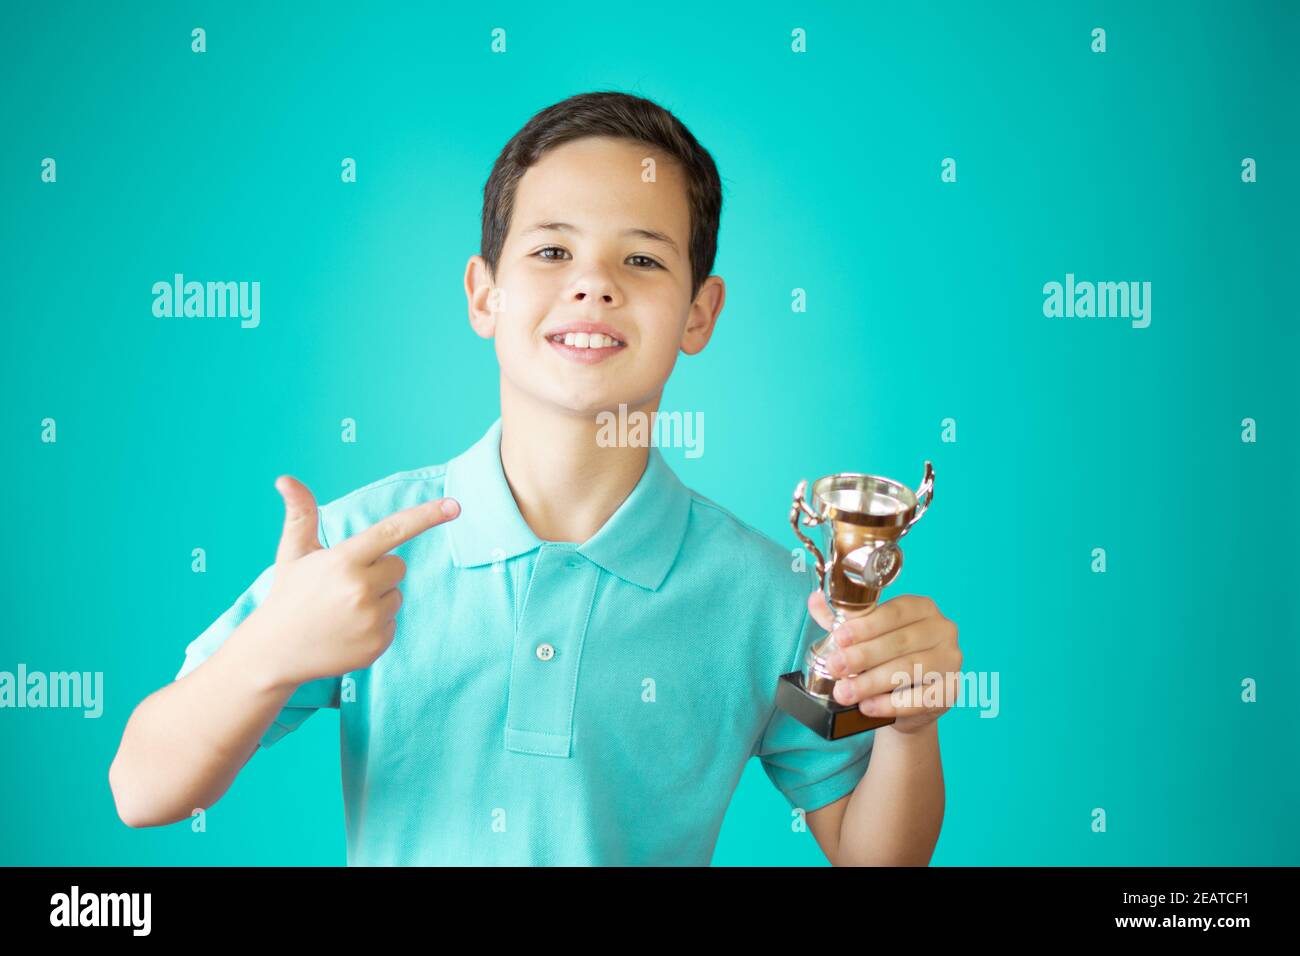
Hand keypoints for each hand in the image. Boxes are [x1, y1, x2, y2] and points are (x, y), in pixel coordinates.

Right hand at [252, 475, 460, 687]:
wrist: (274, 652)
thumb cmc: (288, 595)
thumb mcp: (293, 553)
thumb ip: (301, 514)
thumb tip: (285, 479)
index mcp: (343, 560)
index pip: (393, 531)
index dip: (426, 516)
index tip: (455, 505)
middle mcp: (359, 588)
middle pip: (398, 566)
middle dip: (378, 571)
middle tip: (345, 585)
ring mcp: (370, 619)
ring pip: (396, 595)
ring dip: (377, 599)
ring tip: (342, 611)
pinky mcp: (377, 644)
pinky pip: (393, 622)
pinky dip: (376, 625)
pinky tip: (348, 631)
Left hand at [806, 590, 960, 734]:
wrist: (909, 700)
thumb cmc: (886, 658)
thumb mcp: (863, 635)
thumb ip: (840, 618)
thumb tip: (815, 600)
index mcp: (922, 608)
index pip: (895, 612)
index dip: (867, 625)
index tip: (839, 637)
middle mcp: (942, 630)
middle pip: (900, 642)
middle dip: (863, 656)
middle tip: (835, 667)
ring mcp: (951, 661)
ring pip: (909, 670)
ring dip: (872, 682)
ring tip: (844, 692)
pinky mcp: (951, 691)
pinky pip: (919, 699)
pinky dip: (890, 704)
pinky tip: (867, 706)